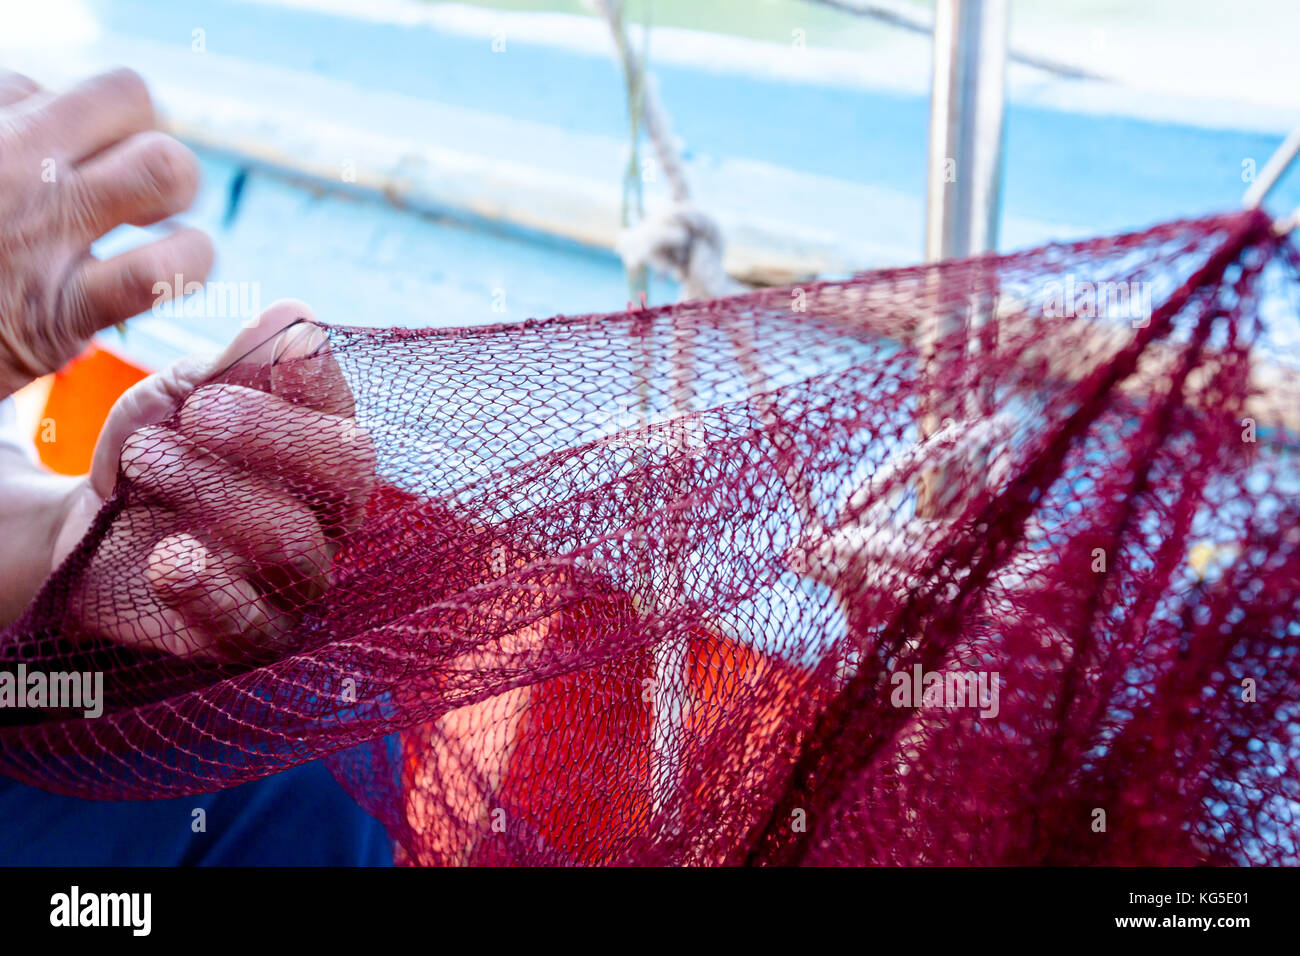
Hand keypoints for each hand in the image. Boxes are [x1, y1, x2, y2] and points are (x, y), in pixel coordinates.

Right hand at [0, 68, 212, 397]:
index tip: (59, 163)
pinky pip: (155, 272)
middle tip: (128, 185)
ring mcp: (37, 235)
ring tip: (151, 221)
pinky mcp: (58, 313)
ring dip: (176, 191)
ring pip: (165, 167)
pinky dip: (186, 264)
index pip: (46, 86)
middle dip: (146, 135)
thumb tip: (38, 115)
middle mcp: (7, 169)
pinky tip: (173, 270)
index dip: (71, 122)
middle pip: (129, 97)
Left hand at [52, 301, 375, 660]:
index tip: (284, 347)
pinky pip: (251, 622)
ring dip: (216, 490)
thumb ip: (234, 364)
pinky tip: (167, 558)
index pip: (345, 409)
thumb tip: (296, 314)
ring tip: (142, 459)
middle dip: (275, 432)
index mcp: (318, 449)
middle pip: (346, 470)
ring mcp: (295, 578)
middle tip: (198, 411)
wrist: (93, 537)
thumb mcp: (180, 400)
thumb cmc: (159, 456)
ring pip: (293, 538)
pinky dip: (209, 587)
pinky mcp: (251, 635)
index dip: (321, 379)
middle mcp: (326, 512)